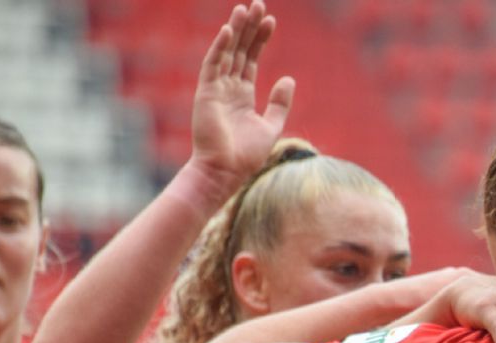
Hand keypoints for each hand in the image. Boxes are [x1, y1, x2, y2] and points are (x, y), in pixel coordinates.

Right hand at [188, 1, 294, 194]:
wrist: (225, 173)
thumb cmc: (245, 157)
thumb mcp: (271, 127)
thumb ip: (279, 103)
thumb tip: (289, 78)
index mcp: (242, 96)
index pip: (251, 60)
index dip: (260, 40)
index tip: (271, 21)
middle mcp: (227, 89)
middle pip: (239, 51)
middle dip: (248, 28)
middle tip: (258, 4)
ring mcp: (215, 89)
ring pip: (226, 53)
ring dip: (235, 30)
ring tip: (245, 8)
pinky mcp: (205, 94)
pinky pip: (212, 65)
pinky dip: (219, 48)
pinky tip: (228, 31)